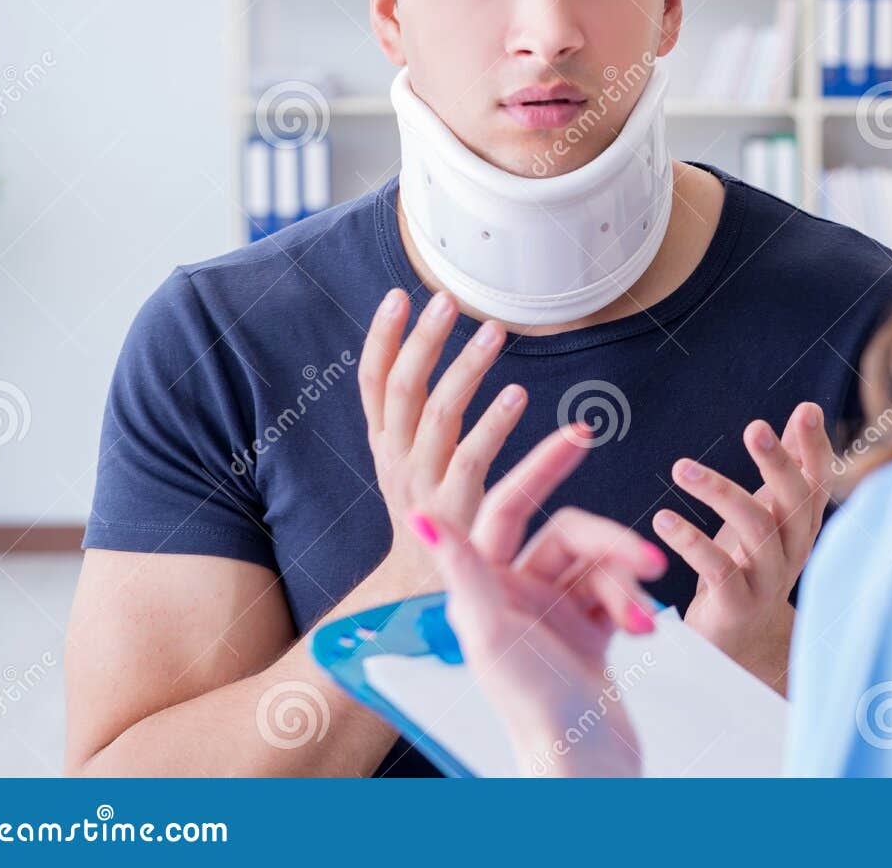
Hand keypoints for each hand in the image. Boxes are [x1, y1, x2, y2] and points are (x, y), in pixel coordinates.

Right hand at [358, 288, 525, 594]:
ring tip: (494, 331)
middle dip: (423, 340)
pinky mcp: (455, 509)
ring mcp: (422, 485)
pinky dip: (495, 423)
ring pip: (437, 415)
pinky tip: (519, 395)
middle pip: (402, 389)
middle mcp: (395, 460)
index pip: (372, 381)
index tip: (399, 295)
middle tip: (447, 300)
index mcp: (382, 444)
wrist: (423, 595)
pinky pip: (473, 459)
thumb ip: (415, 418)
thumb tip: (428, 355)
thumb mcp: (408, 465)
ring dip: (466, 368)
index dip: (382, 337)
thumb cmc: (429, 519)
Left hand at [410, 431, 666, 777]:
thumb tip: (421, 515)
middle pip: (568, 538)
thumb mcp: (490, 634)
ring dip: (625, 587)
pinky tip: (643, 629)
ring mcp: (553, 611)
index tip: (579, 434)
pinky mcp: (588, 632)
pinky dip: (632, 607)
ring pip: (599, 566)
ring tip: (641, 618)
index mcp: (482, 587)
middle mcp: (514, 593)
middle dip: (609, 548)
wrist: (582, 769)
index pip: (507, 508)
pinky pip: (617, 594)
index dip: (541, 468)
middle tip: (646, 551)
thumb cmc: (530, 708)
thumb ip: (462, 569)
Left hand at [653, 401, 832, 690]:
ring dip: (719, 492)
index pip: (818, 481)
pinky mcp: (737, 604)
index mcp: (802, 524)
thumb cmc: (752, 561)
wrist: (740, 638)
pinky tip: (664, 519)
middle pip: (794, 502)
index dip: (815, 447)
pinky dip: (691, 542)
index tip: (806, 409)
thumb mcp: (770, 512)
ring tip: (680, 467)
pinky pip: (719, 569)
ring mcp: (769, 579)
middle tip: (754, 427)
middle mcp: (794, 549)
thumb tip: (805, 412)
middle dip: (777, 463)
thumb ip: (786, 466)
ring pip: (756, 530)